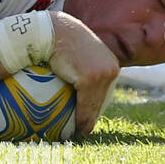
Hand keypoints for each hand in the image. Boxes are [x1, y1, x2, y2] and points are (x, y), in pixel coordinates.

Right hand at [46, 12, 119, 136]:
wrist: (53, 30)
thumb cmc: (59, 38)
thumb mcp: (75, 50)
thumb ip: (80, 63)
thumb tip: (72, 79)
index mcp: (110, 62)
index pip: (106, 89)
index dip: (98, 104)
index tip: (88, 115)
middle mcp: (111, 69)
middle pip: (103, 99)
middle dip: (95, 115)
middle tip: (83, 128)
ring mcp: (102, 74)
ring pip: (96, 106)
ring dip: (88, 122)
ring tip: (79, 133)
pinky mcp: (90, 79)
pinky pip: (86, 106)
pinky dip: (81, 119)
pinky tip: (76, 130)